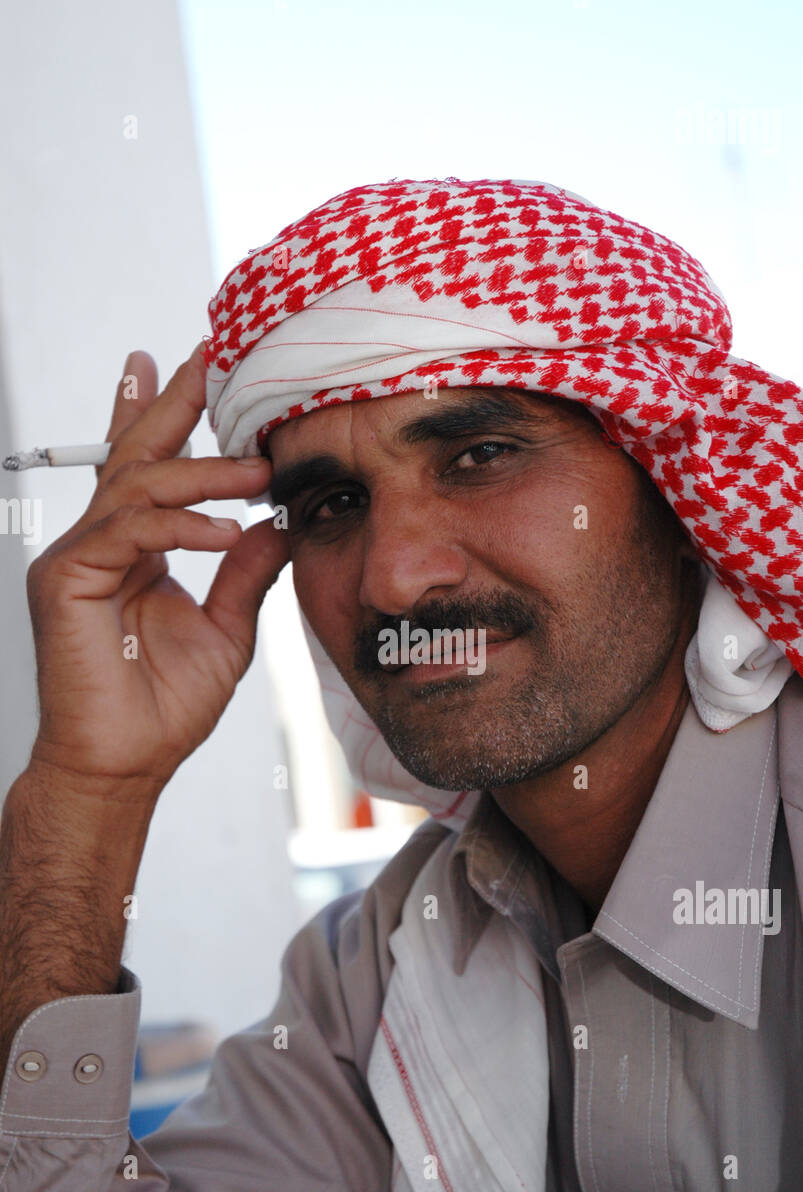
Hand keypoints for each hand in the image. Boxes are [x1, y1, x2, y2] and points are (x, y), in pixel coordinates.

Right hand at [25, 344, 290, 789]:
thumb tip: (275, 522)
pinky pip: (127, 530)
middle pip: (136, 454)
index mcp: (135, 550)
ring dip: (202, 472)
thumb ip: (246, 572)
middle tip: (207, 356)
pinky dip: (180, 527)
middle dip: (173, 401)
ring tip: (256, 473)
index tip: (195, 365)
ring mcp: (79, 556)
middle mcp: (101, 543)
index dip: (167, 413)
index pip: (150, 469)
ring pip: (138, 485)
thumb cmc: (165, 707)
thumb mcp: (226, 629)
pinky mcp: (66, 578)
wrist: (126, 764)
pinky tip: (225, 531)